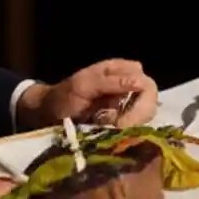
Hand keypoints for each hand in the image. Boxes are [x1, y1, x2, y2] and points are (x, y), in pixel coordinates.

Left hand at [19, 59, 157, 128]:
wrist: (47, 113)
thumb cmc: (63, 96)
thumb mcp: (84, 85)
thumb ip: (112, 81)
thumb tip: (141, 81)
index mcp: (121, 69)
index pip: (147, 84)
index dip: (140, 104)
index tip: (122, 122)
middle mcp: (128, 83)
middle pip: (150, 101)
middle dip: (136, 117)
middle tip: (116, 128)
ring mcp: (126, 101)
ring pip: (146, 114)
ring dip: (129, 125)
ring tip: (107, 126)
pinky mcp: (123, 116)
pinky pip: (136, 124)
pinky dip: (126, 130)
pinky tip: (109, 130)